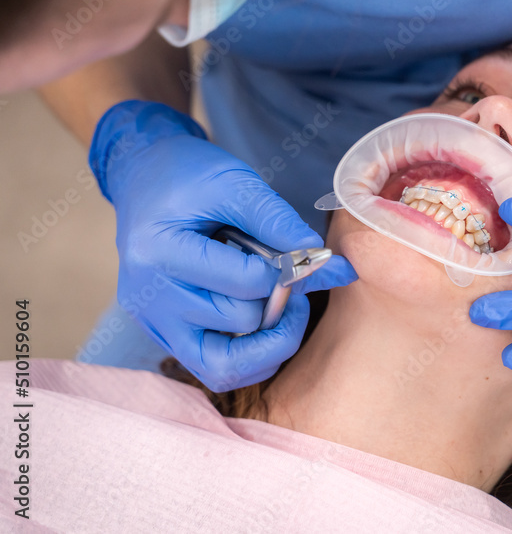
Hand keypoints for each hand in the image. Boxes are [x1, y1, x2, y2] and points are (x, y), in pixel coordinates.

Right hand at [90, 101, 356, 390]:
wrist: (144, 179)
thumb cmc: (188, 176)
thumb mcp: (236, 183)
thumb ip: (281, 223)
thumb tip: (332, 264)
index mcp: (158, 251)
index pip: (244, 281)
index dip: (287, 272)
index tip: (303, 256)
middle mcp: (149, 297)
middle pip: (240, 321)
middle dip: (279, 300)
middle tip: (293, 276)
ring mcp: (152, 322)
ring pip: (226, 363)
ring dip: (270, 338)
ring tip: (285, 306)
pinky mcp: (163, 335)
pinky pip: (213, 369)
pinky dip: (251, 357)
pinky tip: (271, 327)